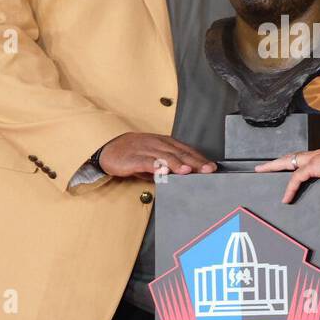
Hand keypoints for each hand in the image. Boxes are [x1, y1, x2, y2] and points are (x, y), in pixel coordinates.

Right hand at [96, 133, 216, 182]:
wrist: (108, 148)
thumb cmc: (132, 153)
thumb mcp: (153, 158)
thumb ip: (168, 165)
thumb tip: (184, 176)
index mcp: (164, 143)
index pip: (186, 150)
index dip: (199, 158)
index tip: (211, 167)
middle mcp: (157, 144)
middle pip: (180, 153)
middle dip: (195, 162)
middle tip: (207, 170)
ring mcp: (146, 150)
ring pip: (165, 156)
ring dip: (178, 164)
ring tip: (188, 171)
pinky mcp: (134, 158)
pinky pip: (147, 162)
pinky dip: (157, 167)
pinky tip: (163, 172)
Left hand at [254, 144, 319, 203]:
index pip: (305, 158)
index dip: (293, 161)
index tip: (284, 164)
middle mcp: (318, 155)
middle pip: (291, 157)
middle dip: (275, 161)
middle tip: (261, 166)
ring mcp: (316, 160)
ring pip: (289, 162)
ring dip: (273, 167)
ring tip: (261, 172)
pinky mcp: (316, 166)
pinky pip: (297, 178)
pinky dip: (290, 188)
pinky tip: (286, 198)